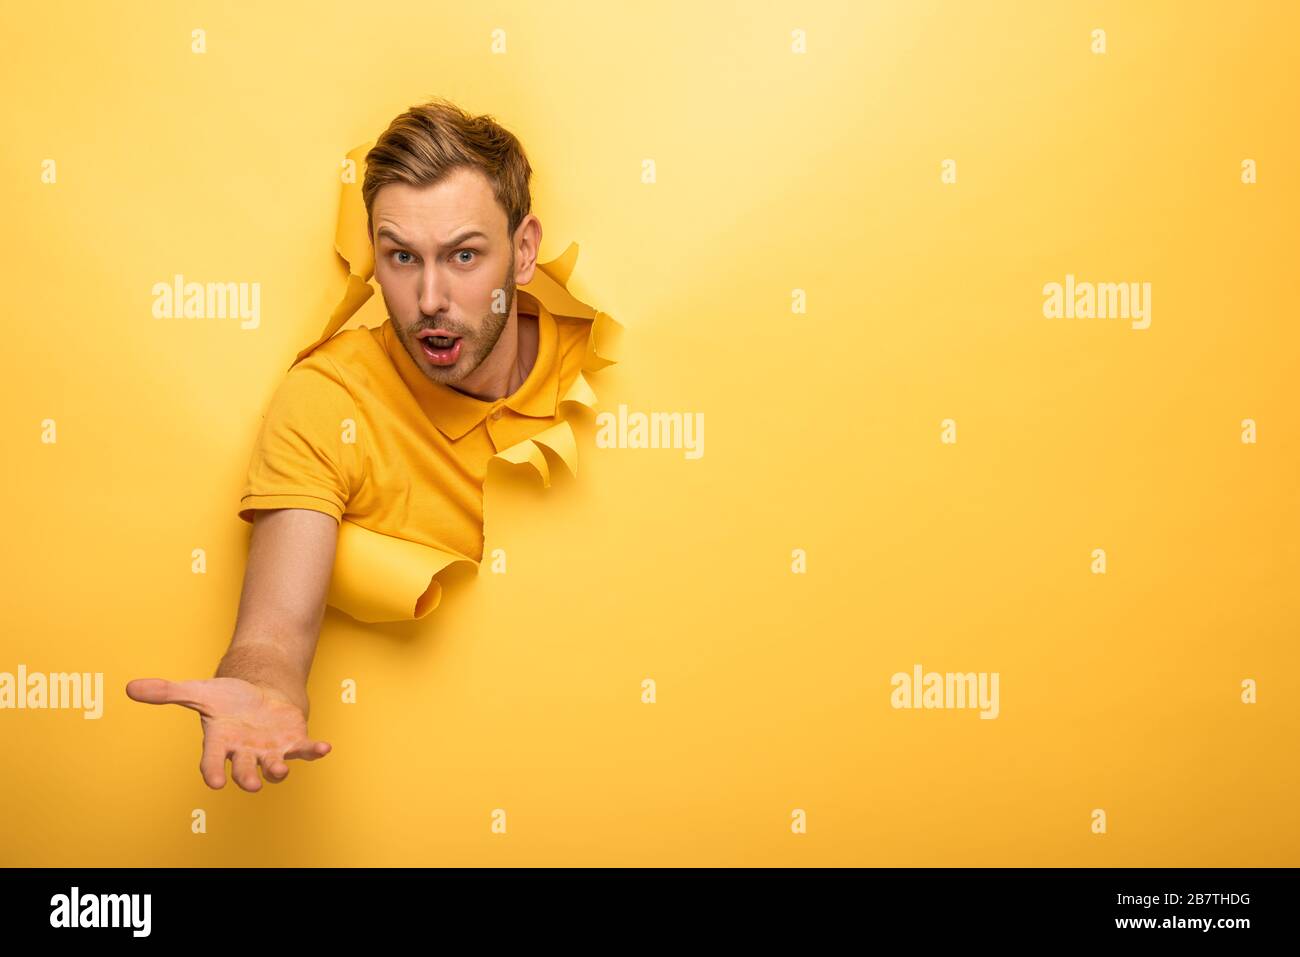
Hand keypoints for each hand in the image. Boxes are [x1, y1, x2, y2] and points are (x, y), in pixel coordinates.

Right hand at [126, 677, 330, 790]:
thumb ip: (168, 692)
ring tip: (281, 771)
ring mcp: (270, 750)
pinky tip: (324, 749)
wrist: (259, 697)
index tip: (215, 783)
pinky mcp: (293, 742)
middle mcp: (245, 752)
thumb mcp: (198, 692)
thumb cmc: (227, 700)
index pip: (212, 762)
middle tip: (251, 783)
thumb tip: (130, 687)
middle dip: (247, 777)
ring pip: (274, 766)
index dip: (213, 772)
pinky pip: (305, 750)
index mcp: (220, 743)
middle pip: (244, 770)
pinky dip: (314, 751)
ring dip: (278, 770)